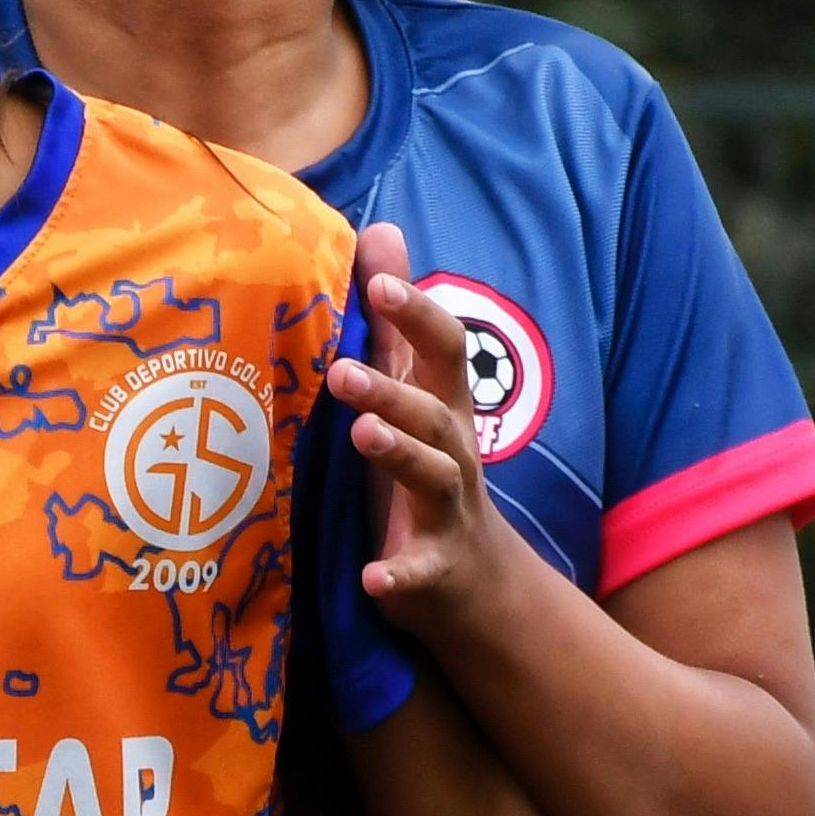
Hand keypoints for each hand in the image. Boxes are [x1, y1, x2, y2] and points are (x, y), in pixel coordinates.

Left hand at [327, 225, 518, 627]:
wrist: (474, 584)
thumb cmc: (428, 470)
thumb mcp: (415, 393)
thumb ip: (395, 321)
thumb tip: (382, 231)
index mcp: (444, 406)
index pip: (445, 349)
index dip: (417, 314)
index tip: (378, 285)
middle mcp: (455, 452)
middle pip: (435, 411)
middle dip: (392, 389)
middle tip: (339, 372)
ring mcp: (447, 512)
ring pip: (435, 476)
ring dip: (401, 455)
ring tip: (363, 436)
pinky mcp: (434, 570)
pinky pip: (420, 572)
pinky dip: (400, 575)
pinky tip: (375, 578)